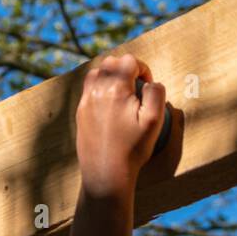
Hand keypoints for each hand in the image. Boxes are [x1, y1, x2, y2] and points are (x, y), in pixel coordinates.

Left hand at [75, 54, 166, 200]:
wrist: (105, 174)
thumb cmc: (132, 149)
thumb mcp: (154, 121)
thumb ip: (156, 94)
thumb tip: (151, 82)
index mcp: (115, 90)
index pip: (129, 61)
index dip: (143, 68)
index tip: (147, 85)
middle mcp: (96, 92)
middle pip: (110, 62)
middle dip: (125, 68)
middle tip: (136, 87)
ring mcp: (85, 102)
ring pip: (95, 73)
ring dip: (110, 76)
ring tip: (122, 93)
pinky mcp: (80, 114)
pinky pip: (88, 90)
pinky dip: (100, 89)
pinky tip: (110, 106)